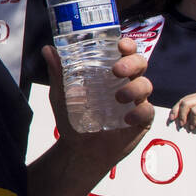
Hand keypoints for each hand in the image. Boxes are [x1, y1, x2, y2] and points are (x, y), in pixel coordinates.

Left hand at [43, 36, 153, 159]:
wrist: (77, 150)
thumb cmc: (72, 117)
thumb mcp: (62, 94)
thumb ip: (57, 73)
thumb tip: (47, 49)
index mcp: (110, 73)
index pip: (125, 52)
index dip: (127, 45)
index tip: (120, 45)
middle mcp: (126, 83)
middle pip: (140, 64)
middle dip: (132, 63)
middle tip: (116, 71)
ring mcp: (136, 101)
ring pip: (146, 85)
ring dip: (134, 88)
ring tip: (118, 98)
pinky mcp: (142, 120)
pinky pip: (148, 111)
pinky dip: (139, 112)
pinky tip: (126, 119)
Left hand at [167, 92, 195, 131]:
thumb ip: (190, 112)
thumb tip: (174, 119)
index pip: (182, 101)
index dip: (175, 110)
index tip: (171, 120)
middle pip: (186, 103)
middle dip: (181, 116)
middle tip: (181, 126)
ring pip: (195, 111)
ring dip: (191, 122)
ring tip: (192, 128)